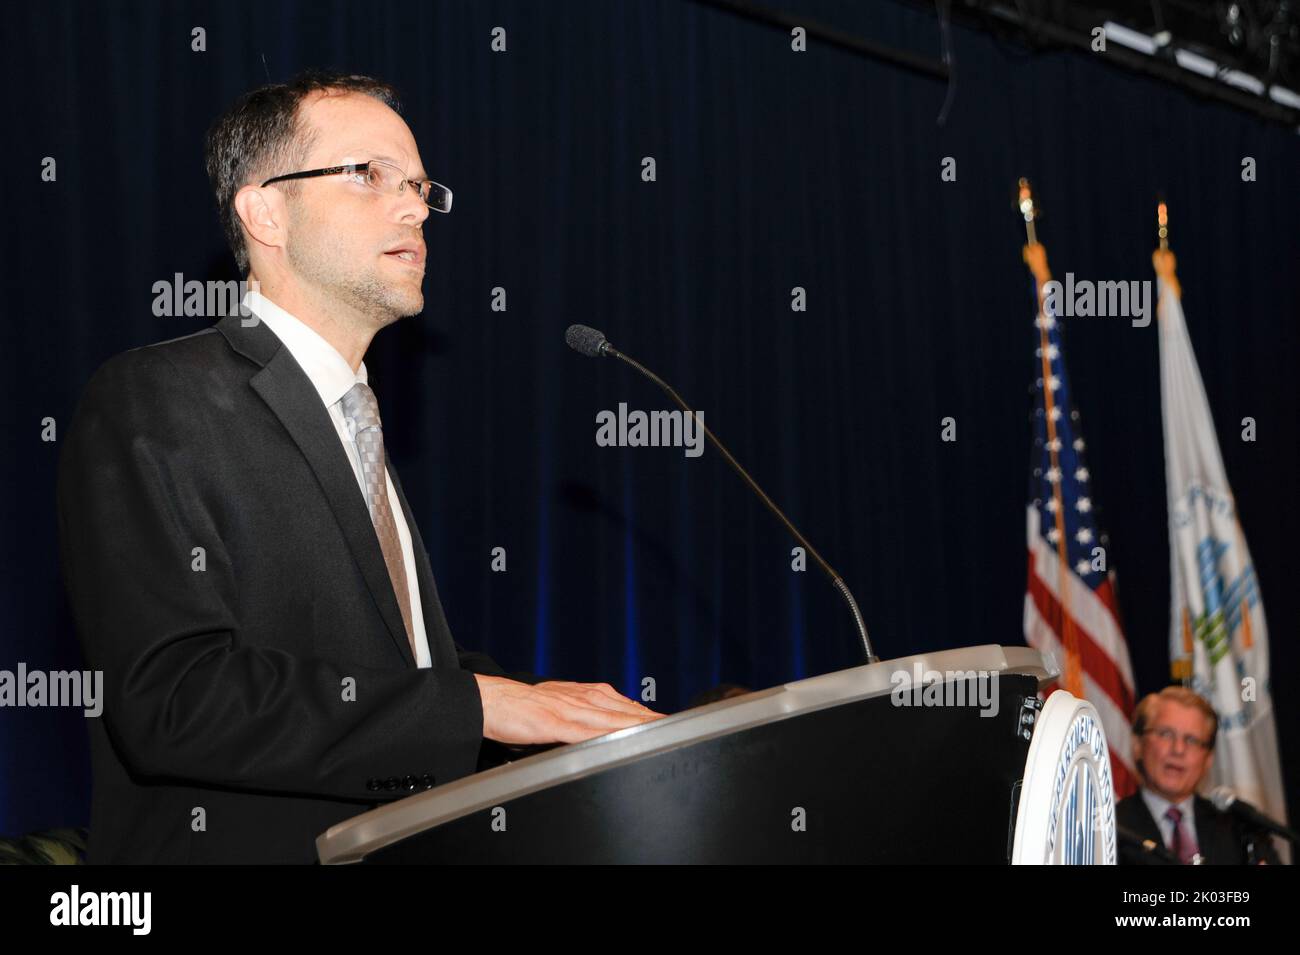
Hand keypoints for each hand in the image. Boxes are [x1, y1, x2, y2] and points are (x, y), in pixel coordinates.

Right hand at [473, 675, 664, 744]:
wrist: (493, 700)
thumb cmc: (523, 706)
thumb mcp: (560, 701)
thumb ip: (585, 711)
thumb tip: (607, 721)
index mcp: (586, 694)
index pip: (626, 705)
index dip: (650, 714)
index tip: (671, 722)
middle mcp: (584, 699)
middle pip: (626, 712)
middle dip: (653, 721)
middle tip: (678, 728)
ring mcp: (570, 711)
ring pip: (612, 719)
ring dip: (637, 726)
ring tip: (660, 733)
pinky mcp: (555, 724)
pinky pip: (584, 732)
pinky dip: (604, 736)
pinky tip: (619, 741)